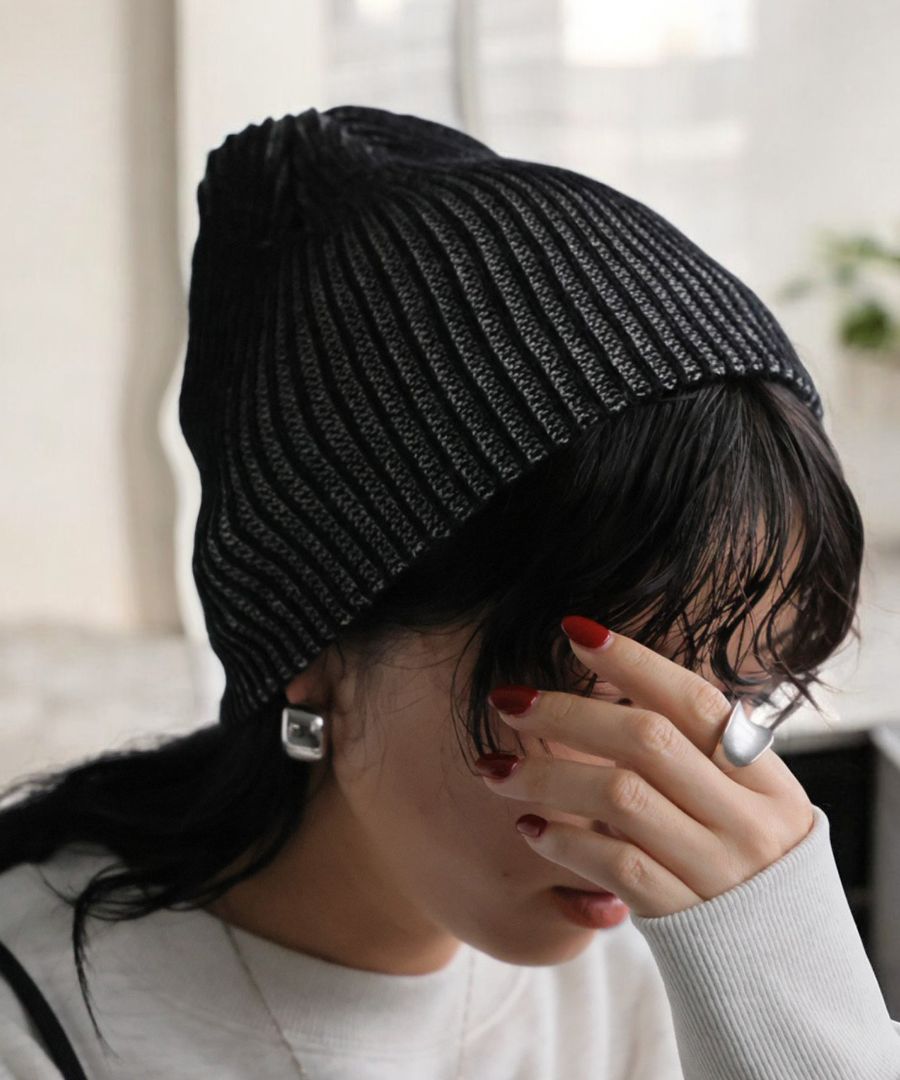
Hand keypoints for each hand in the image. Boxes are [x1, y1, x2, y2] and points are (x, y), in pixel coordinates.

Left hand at [477, 616, 815, 917]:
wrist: (781, 969)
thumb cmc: (745, 860)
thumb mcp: (748, 799)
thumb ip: (697, 750)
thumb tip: (613, 677)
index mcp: (765, 777)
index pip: (695, 701)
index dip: (635, 660)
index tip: (574, 629)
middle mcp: (747, 818)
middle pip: (647, 741)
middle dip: (568, 712)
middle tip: (507, 699)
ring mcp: (716, 868)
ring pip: (619, 798)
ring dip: (545, 776)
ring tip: (494, 767)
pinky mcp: (681, 916)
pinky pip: (612, 864)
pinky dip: (563, 840)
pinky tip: (527, 825)